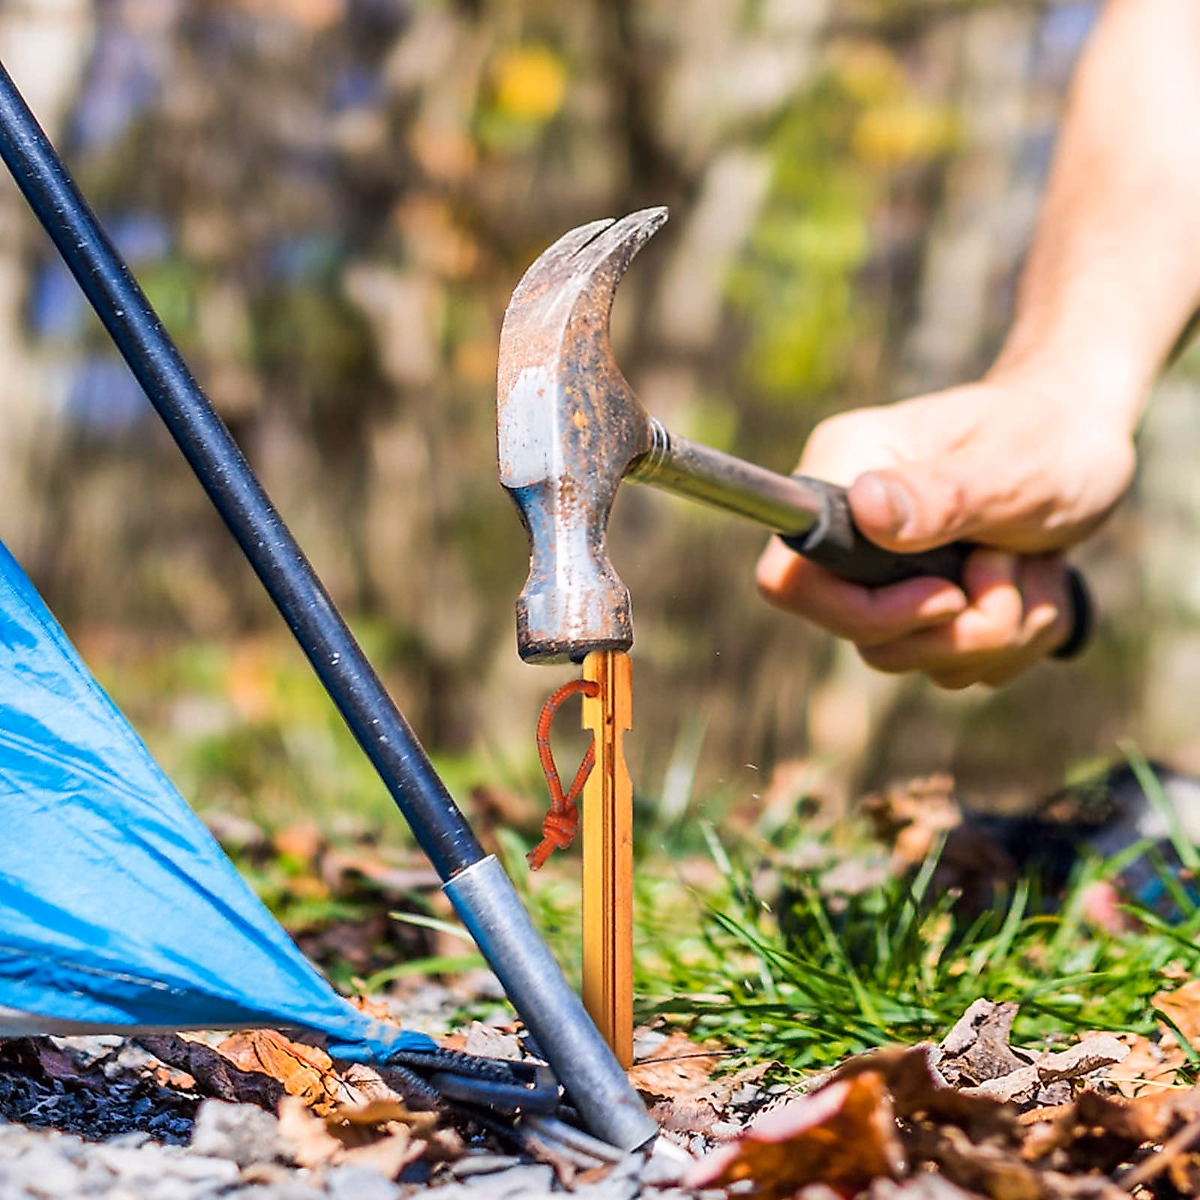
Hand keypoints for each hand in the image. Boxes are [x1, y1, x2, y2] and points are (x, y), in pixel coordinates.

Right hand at [756, 376, 1134, 686]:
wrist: (1086, 441)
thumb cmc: (1049, 435)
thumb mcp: (1013, 464)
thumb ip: (942, 494)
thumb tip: (865, 509)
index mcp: (844, 473)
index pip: (790, 578)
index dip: (859, 611)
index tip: (946, 594)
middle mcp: (850, 529)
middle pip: (860, 636)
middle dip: (957, 628)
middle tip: (1011, 565)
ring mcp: (884, 575)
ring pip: (915, 658)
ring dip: (999, 628)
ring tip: (1032, 562)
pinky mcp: (923, 609)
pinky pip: (957, 665)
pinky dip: (1016, 637)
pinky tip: (1034, 579)